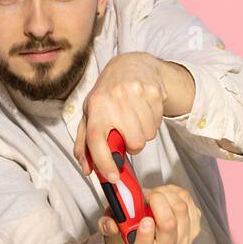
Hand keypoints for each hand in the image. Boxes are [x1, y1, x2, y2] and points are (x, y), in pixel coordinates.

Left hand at [74, 52, 166, 181]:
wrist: (131, 67)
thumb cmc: (107, 96)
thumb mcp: (90, 116)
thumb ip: (85, 144)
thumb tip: (87, 169)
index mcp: (96, 107)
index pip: (97, 139)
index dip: (104, 161)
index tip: (113, 177)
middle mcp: (115, 99)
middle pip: (134, 143)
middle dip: (132, 145)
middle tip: (126, 133)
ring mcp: (136, 94)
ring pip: (148, 136)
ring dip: (142, 134)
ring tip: (135, 119)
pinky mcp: (154, 92)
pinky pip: (158, 124)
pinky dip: (152, 123)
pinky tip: (144, 111)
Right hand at [99, 184, 202, 243]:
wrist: (150, 229)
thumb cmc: (132, 227)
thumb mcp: (115, 224)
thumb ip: (107, 224)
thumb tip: (111, 224)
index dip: (146, 235)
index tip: (144, 220)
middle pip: (169, 225)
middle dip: (158, 202)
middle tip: (148, 195)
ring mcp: (184, 241)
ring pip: (181, 209)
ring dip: (167, 194)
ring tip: (156, 193)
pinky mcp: (195, 227)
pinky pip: (189, 202)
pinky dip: (177, 193)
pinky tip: (168, 195)